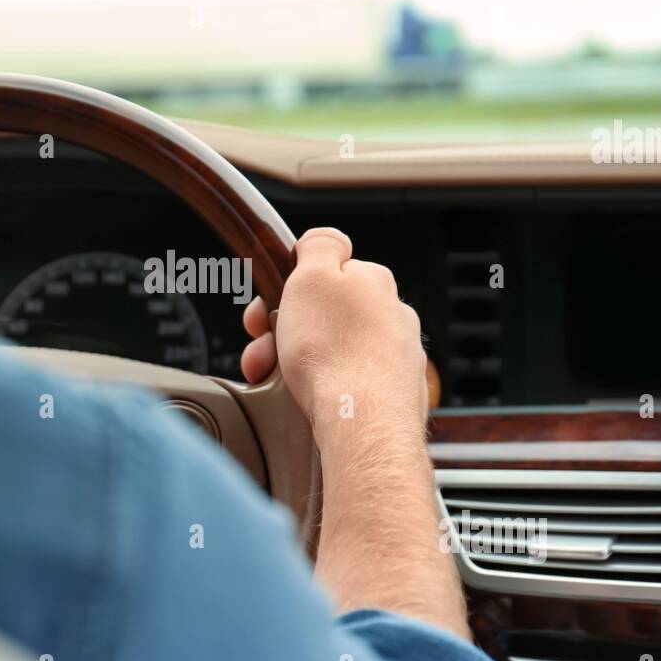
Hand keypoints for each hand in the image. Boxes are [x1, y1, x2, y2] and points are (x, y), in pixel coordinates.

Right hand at [241, 227, 428, 437]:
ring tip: (279, 381)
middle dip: (286, 332)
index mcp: (374, 282)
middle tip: (263, 352)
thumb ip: (319, 244)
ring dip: (298, 363)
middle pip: (325, 316)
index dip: (286, 291)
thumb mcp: (313, 275)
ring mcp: (397, 358)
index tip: (264, 312)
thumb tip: (326, 236)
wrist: (361, 423)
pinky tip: (312, 400)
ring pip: (334, 352)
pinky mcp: (394, 396)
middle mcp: (393, 316)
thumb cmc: (336, 354)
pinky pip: (349, 385)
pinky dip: (325, 390)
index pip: (323, 274)